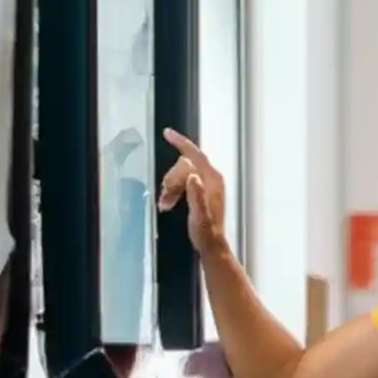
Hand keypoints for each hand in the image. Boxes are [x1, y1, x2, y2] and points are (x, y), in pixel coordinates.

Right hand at [158, 128, 227, 256]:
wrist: (211, 245)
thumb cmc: (205, 233)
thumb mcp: (199, 215)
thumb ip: (196, 196)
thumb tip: (193, 176)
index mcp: (213, 180)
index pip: (195, 155)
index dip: (181, 143)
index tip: (167, 133)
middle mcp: (212, 179)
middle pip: (184, 166)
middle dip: (170, 179)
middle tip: (164, 197)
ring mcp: (208, 185)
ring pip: (181, 175)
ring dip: (169, 187)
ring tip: (164, 204)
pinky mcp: (202, 191)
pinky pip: (182, 183)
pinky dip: (172, 191)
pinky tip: (167, 203)